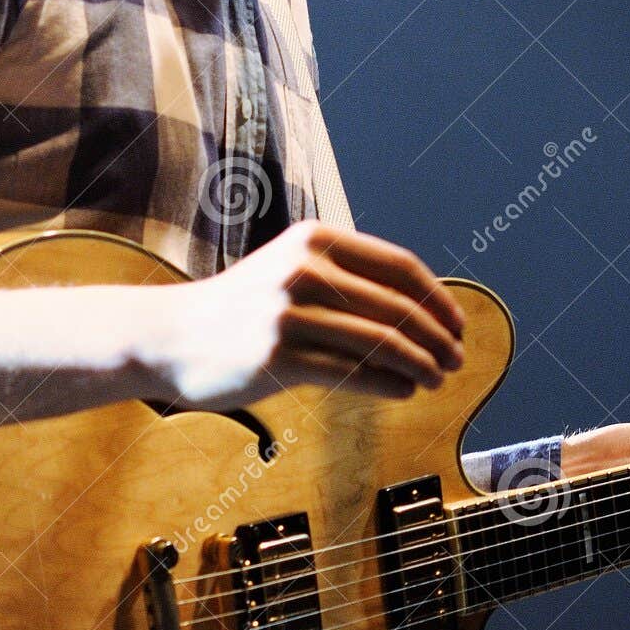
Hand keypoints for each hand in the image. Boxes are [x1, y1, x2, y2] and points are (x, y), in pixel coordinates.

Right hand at [146, 220, 464, 408]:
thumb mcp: (290, 267)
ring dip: (421, 364)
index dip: (437, 297)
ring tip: (438, 378)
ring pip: (380, 342)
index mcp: (314, 238)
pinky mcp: (278, 355)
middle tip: (457, 358)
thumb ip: (345, 276)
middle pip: (396, 306)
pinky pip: (352, 373)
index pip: (398, 265)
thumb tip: (421, 307)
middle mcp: (304, 268)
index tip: (457, 324)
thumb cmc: (242, 307)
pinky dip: (389, 384)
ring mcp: (289, 312)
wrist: (171, 336)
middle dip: (437, 336)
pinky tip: (404, 391)